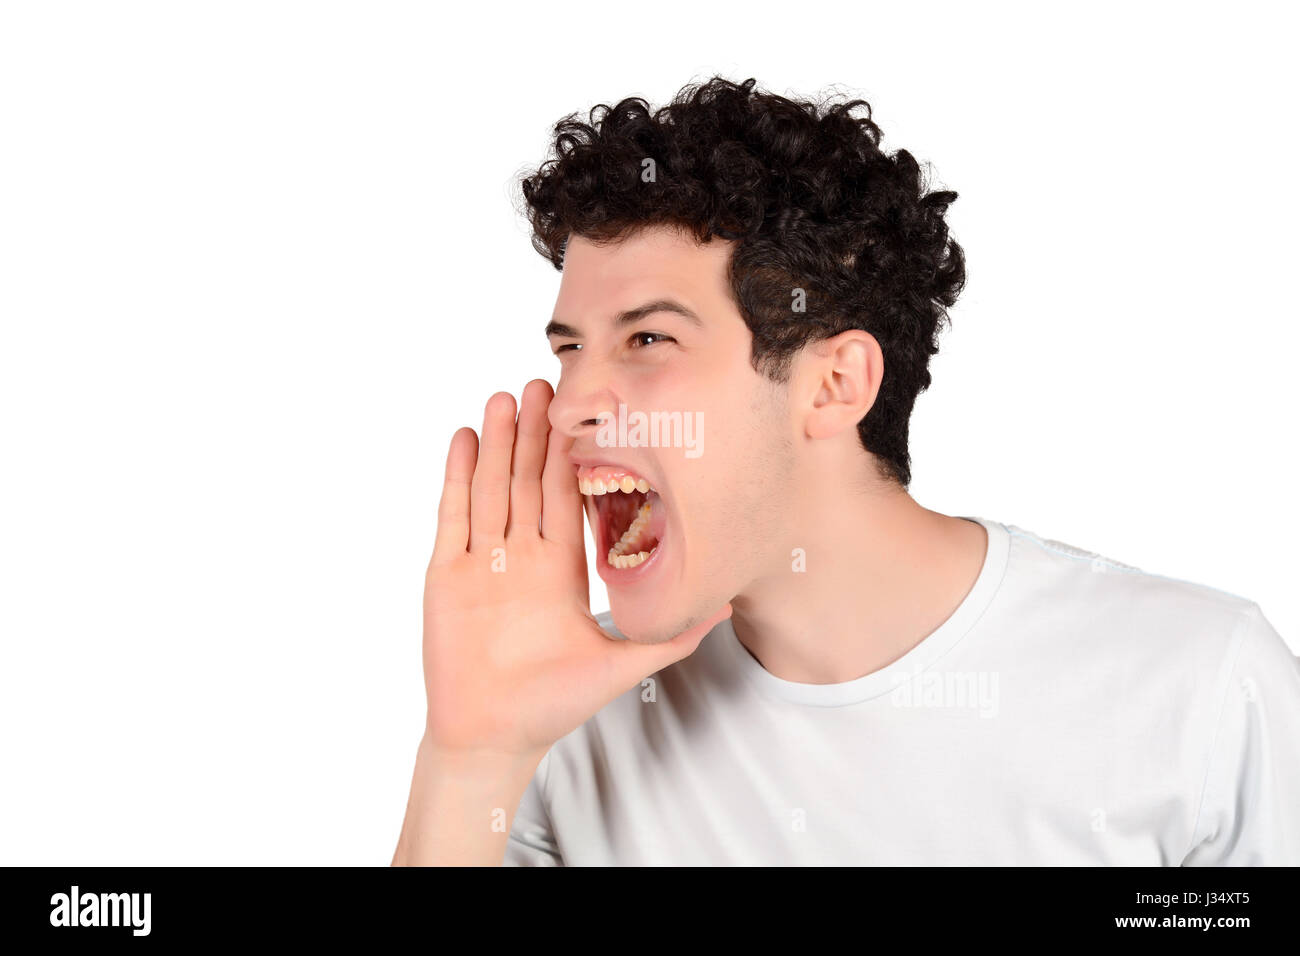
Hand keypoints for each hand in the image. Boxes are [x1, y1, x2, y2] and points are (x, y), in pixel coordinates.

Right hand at [420, 379, 730, 760]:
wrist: (493, 735)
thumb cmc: (553, 704)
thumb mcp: (621, 663)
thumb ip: (671, 636)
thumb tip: (727, 608)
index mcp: (562, 568)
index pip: (569, 498)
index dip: (575, 456)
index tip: (587, 415)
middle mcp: (524, 556)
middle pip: (530, 480)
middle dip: (537, 434)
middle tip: (545, 383)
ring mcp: (485, 560)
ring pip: (493, 487)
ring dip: (499, 443)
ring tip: (506, 397)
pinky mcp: (449, 571)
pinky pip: (454, 515)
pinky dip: (459, 476)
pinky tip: (467, 438)